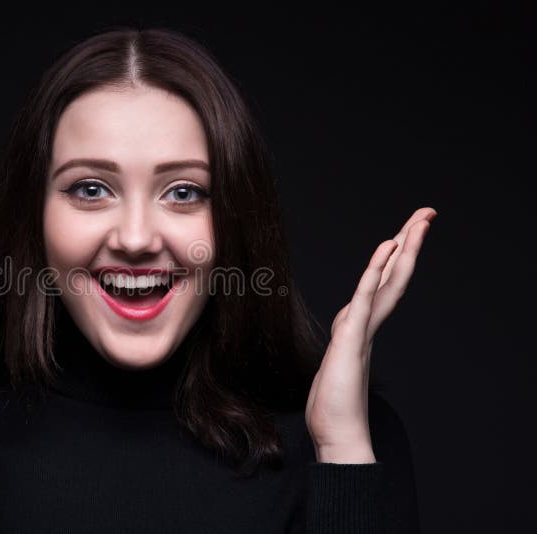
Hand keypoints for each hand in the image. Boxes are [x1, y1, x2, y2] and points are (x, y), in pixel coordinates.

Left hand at [305, 207, 436, 462]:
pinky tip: (384, 252)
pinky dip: (374, 274)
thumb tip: (349, 323)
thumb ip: (346, 337)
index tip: (405, 232)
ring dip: (401, 250)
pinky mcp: (352, 340)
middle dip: (409, 243)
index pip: (383, 283)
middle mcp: (367, 325)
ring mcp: (362, 331)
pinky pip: (365, 300)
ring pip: (387, 282)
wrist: (338, 438)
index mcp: (361, 326)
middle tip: (427, 214)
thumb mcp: (336, 359)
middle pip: (394, 276)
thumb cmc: (335, 406)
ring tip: (418, 222)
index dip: (395, 257)